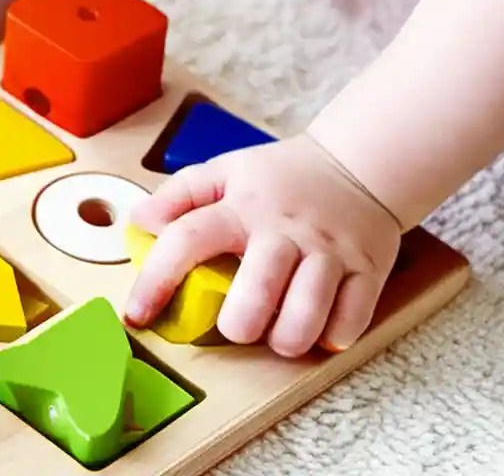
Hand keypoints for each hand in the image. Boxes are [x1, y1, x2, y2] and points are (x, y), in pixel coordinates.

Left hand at [123, 134, 402, 356]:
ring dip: (285, 339)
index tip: (136, 315)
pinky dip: (331, 337)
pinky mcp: (367, 270)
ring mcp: (329, 250)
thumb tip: (141, 221)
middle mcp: (285, 229)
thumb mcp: (227, 169)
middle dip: (238, 325)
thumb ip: (180, 194)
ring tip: (279, 335)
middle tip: (236, 326)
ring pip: (306, 314)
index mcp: (243, 205)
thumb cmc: (283, 178)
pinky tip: (319, 330)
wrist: (360, 164)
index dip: (156, 280)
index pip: (189, 238)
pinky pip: (349, 320)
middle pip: (255, 291)